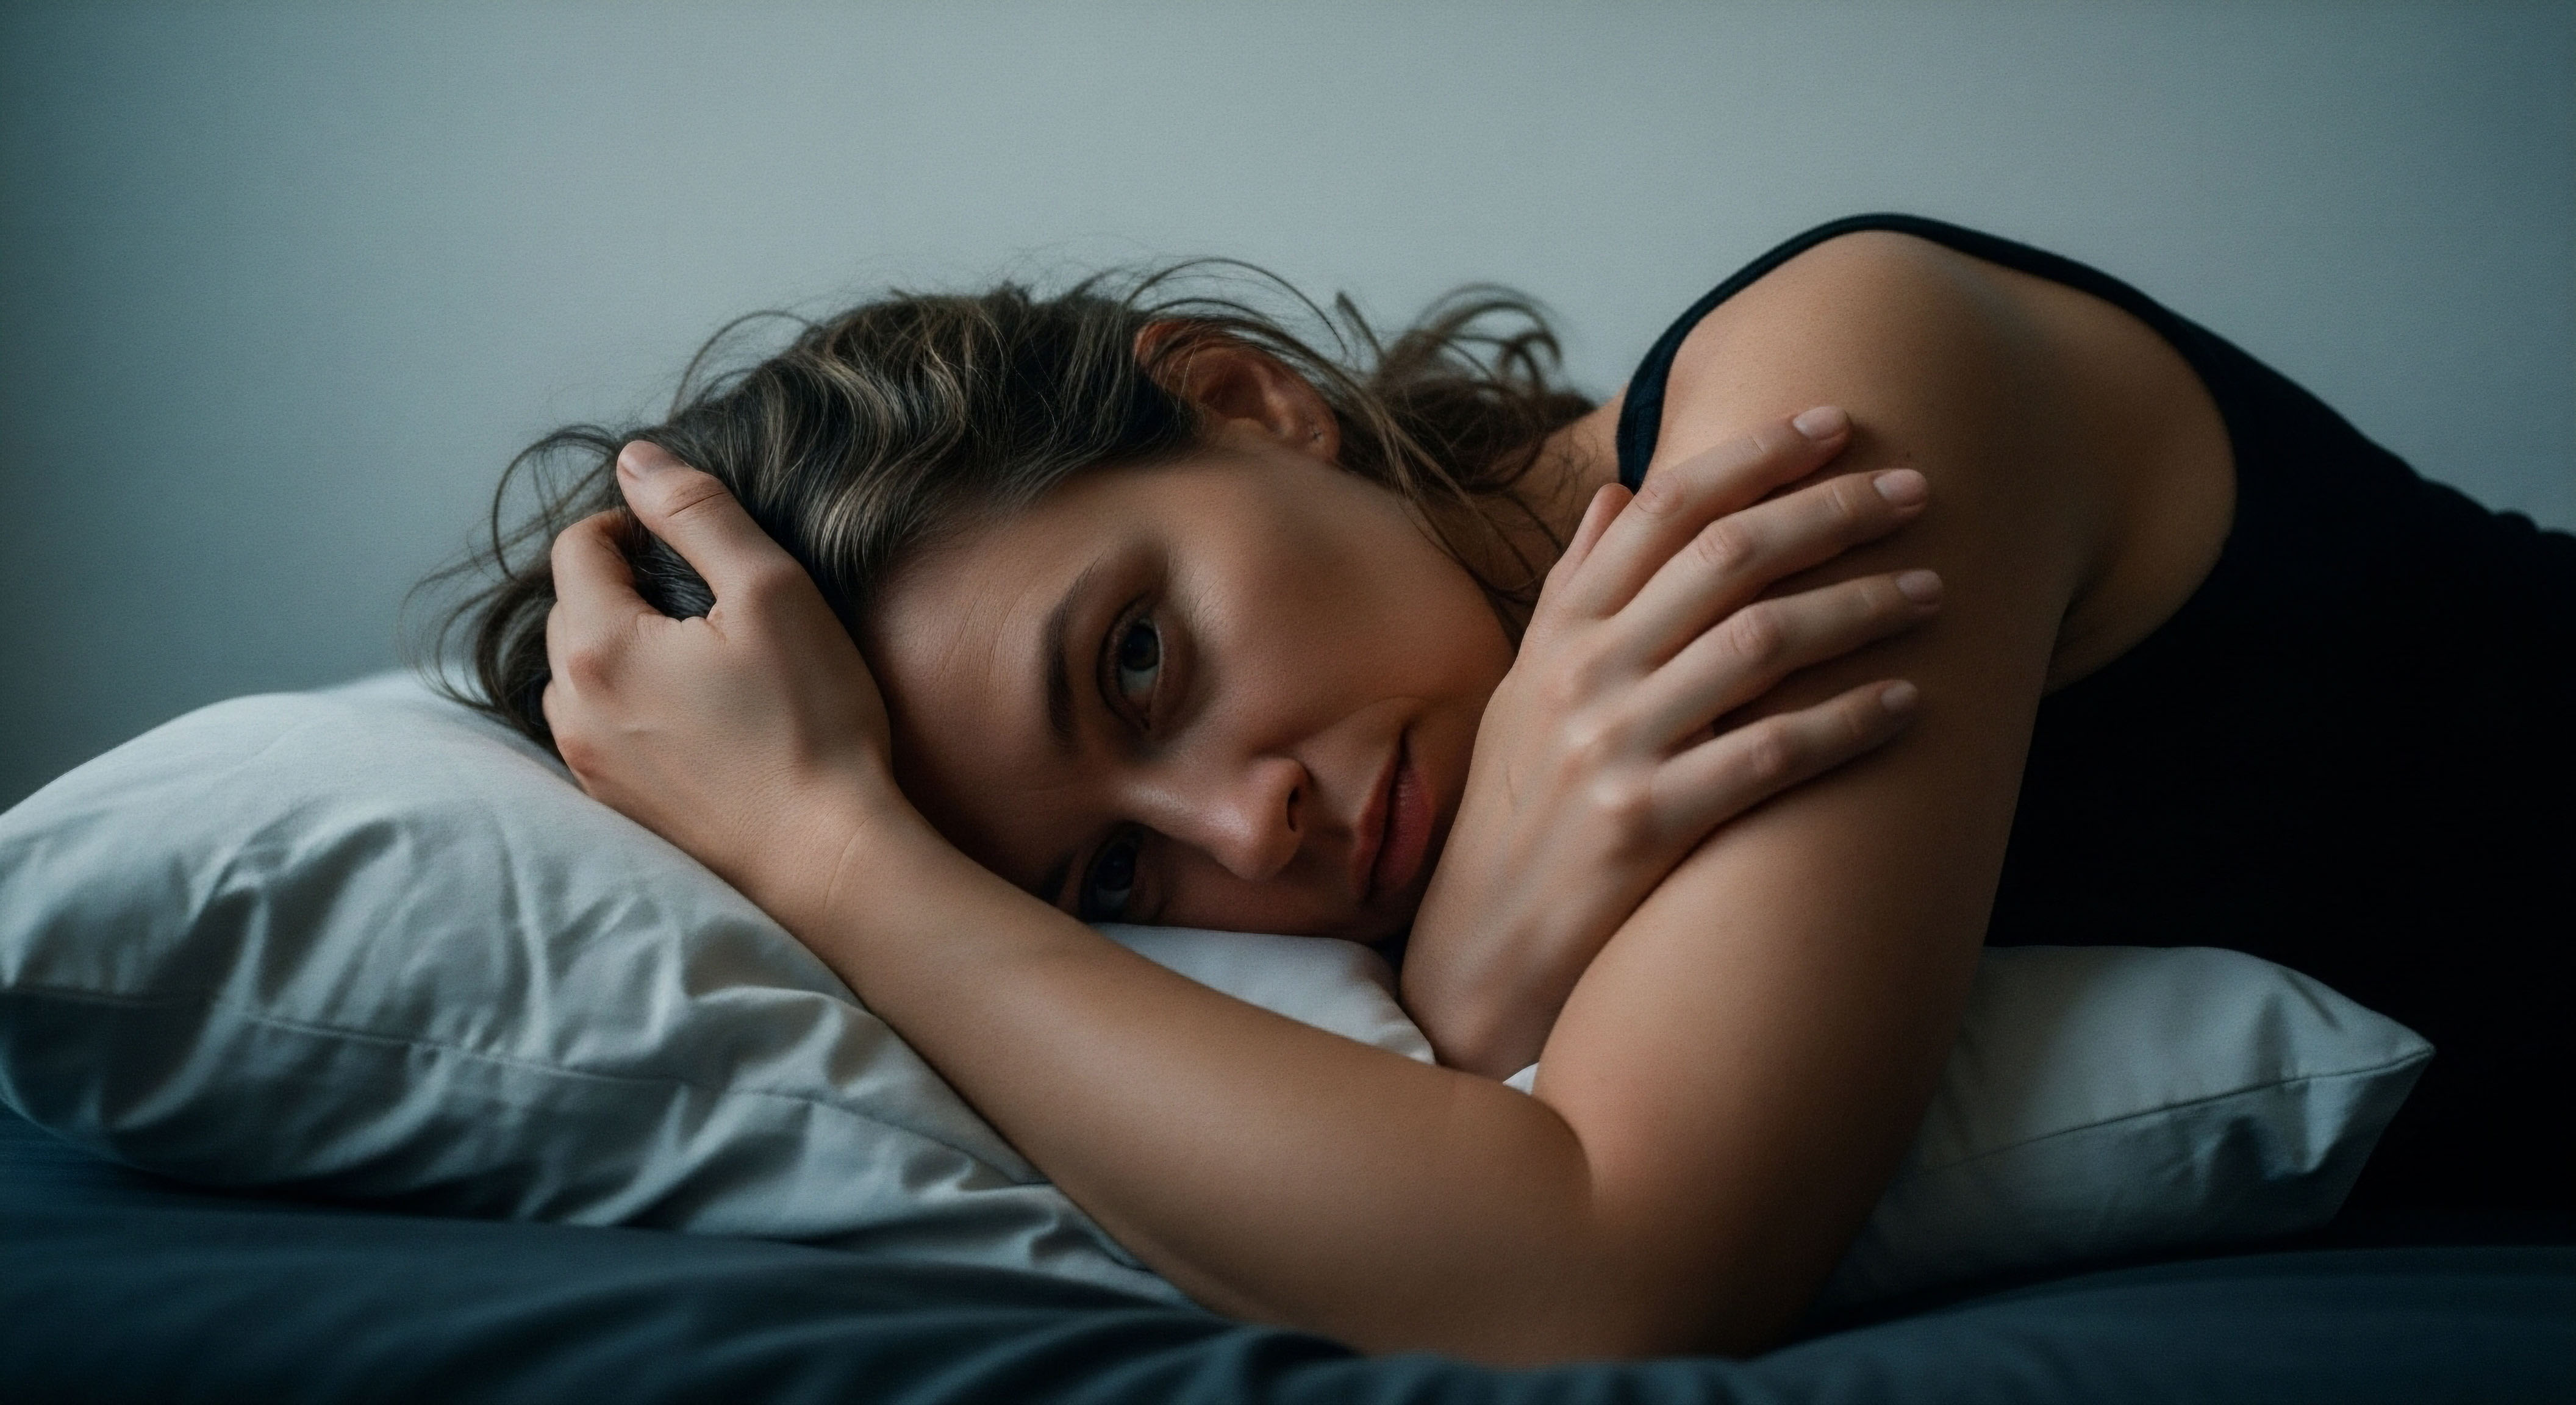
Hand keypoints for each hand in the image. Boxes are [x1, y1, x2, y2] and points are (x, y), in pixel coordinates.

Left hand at [541, 442, 909, 934]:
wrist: (827, 856)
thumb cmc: (810, 721)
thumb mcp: (771, 592)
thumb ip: (698, 513)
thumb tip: (635, 458)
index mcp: (600, 644)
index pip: (576, 547)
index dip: (630, 524)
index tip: (689, 541)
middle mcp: (573, 707)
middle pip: (570, 610)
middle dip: (623, 586)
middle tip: (704, 598)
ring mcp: (590, 764)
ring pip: (579, 674)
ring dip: (621, 649)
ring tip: (699, 658)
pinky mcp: (616, 806)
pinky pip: (598, 729)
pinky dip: (630, 706)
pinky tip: (696, 717)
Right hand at [1401, 408, 1938, 1075]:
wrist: (1477, 951)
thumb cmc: (1518, 813)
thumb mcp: (1527, 687)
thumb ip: (1575, 588)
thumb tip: (1623, 489)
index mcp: (1560, 632)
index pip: (1664, 509)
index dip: (1754, 454)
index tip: (1834, 422)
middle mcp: (1582, 675)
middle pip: (1725, 558)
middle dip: (1831, 511)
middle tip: (1915, 487)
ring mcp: (1610, 747)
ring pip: (1760, 642)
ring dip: (1860, 606)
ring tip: (1934, 590)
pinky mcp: (1644, 826)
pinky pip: (1768, 755)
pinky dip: (1846, 722)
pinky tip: (1907, 704)